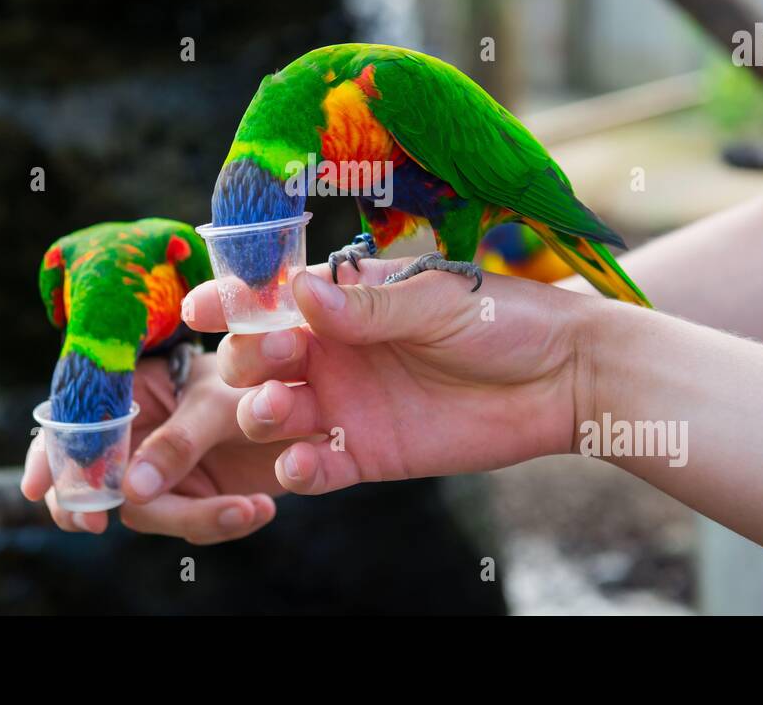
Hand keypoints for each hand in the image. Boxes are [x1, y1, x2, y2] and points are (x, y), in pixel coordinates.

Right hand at [21, 351, 287, 543]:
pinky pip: (191, 523)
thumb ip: (175, 443)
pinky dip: (220, 523)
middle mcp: (135, 432)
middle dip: (96, 504)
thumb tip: (127, 493)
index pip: (72, 424)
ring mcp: (161, 468)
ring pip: (145, 510)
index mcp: (126, 391)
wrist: (310, 403)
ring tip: (246, 509)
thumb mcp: (217, 402)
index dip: (49, 456)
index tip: (39, 488)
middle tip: (102, 524)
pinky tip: (259, 508)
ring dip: (192, 519)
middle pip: (94, 478)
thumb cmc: (258, 377)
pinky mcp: (193, 495)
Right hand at [183, 257, 593, 494]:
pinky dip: (297, 470)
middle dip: (245, 360)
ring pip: (271, 414)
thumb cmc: (502, 318)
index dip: (231, 302)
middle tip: (269, 360)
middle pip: (255, 359)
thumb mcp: (436, 301)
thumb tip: (297, 293)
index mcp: (341, 298)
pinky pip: (312, 467)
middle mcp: (330, 350)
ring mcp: (342, 404)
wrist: (563, 379)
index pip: (270, 299)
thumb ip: (368, 305)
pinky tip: (301, 466)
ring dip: (259, 414)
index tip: (199, 308)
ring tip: (276, 410)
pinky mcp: (363, 453)